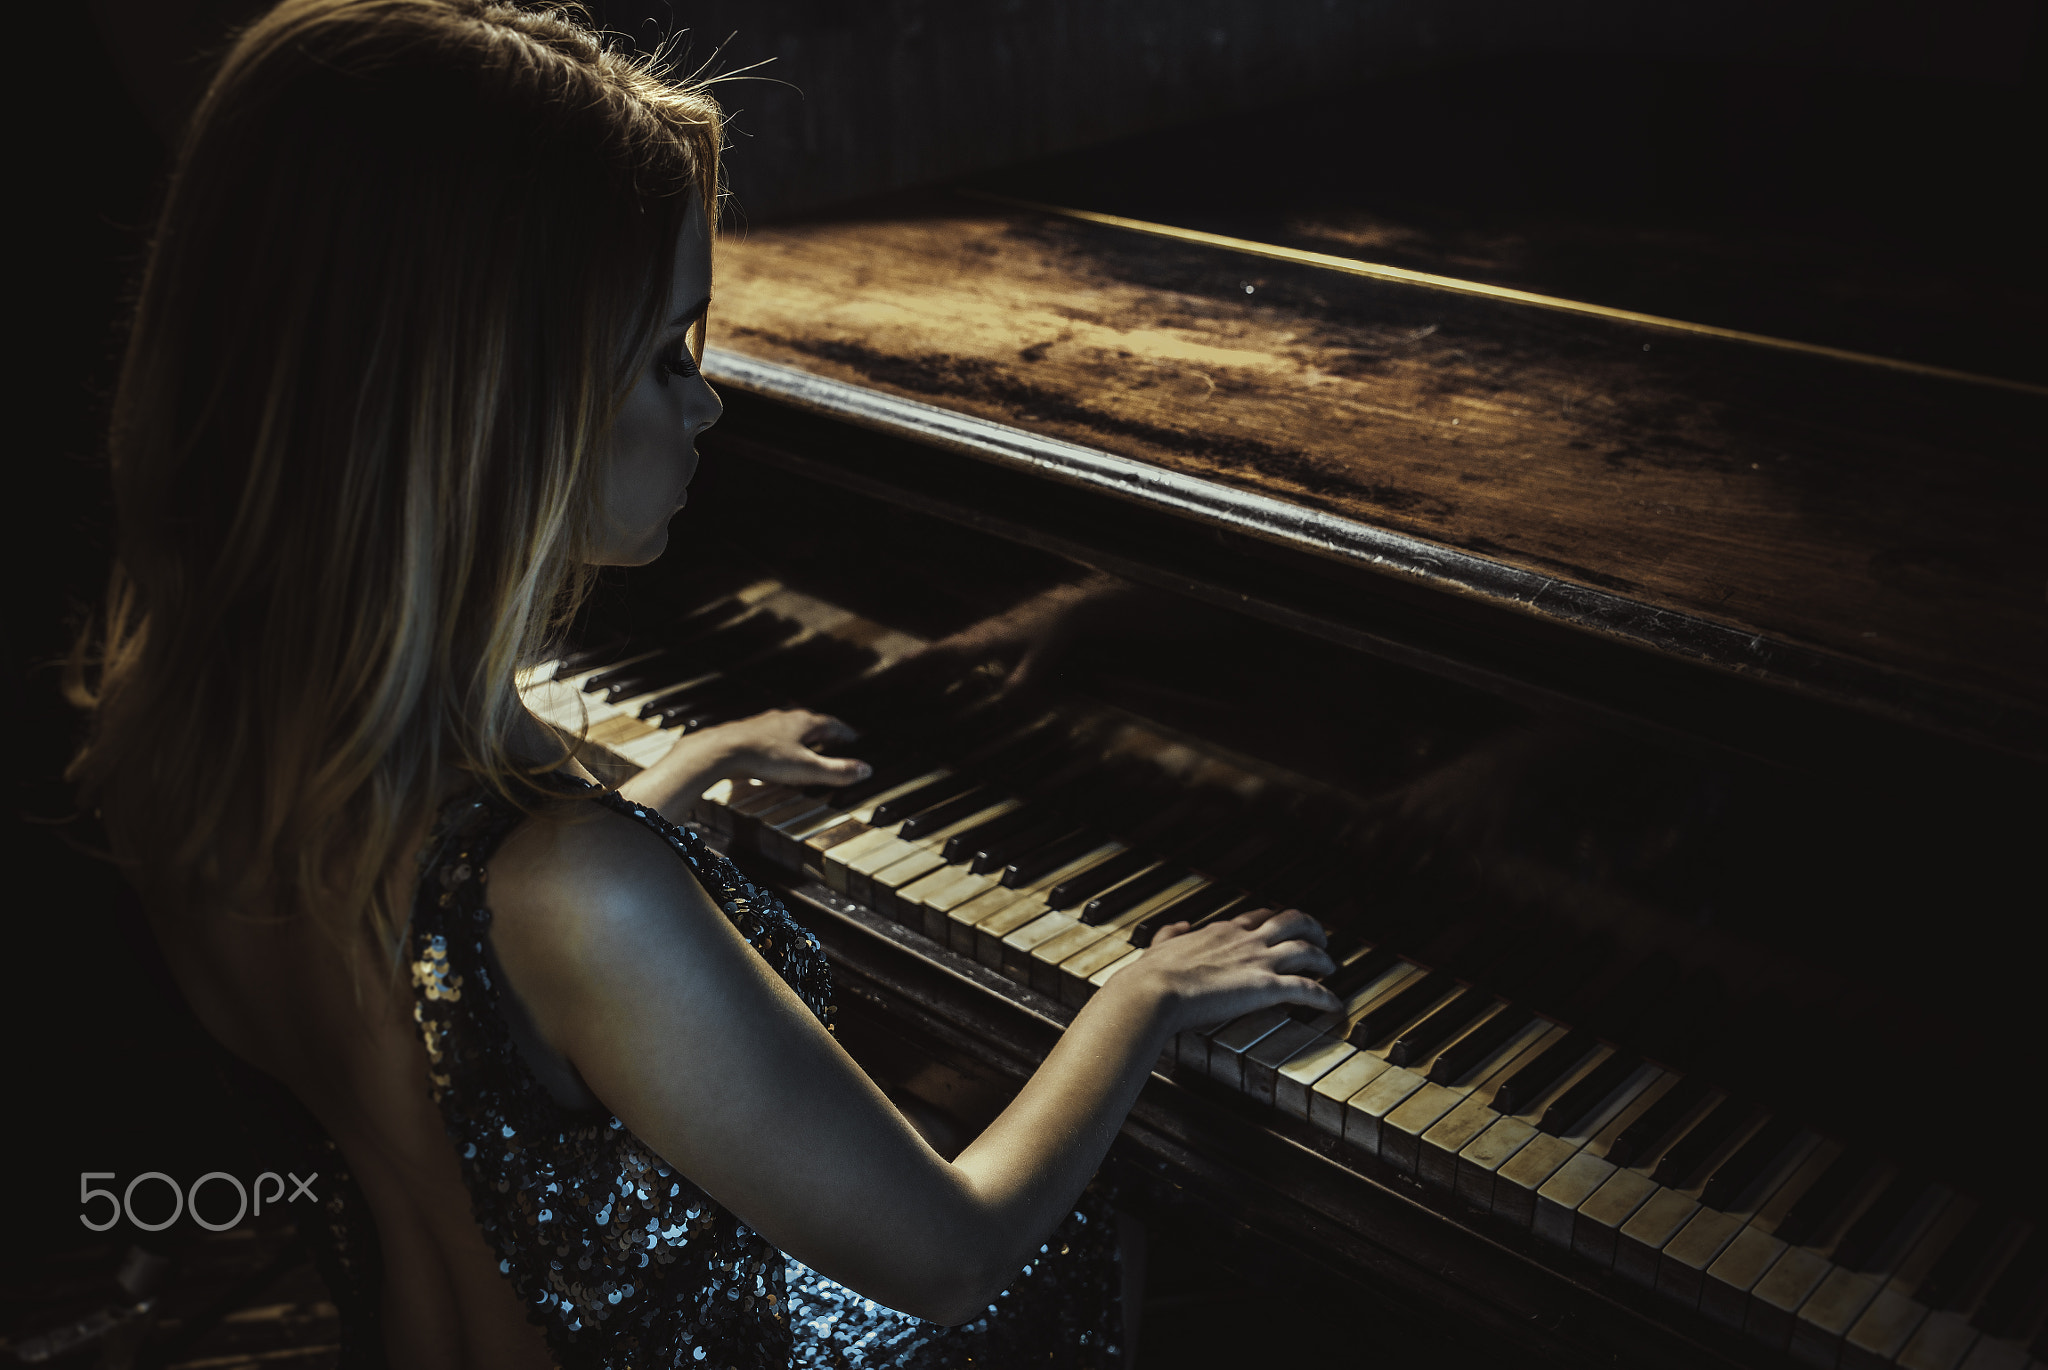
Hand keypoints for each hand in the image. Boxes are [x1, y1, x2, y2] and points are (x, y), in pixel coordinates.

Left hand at [708, 709, 870, 786]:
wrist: (722, 750)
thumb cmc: (764, 756)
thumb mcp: (808, 769)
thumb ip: (838, 771)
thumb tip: (865, 770)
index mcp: (806, 722)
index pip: (835, 725)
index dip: (847, 734)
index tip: (856, 741)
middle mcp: (787, 718)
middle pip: (814, 725)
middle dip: (827, 735)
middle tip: (837, 745)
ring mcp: (767, 724)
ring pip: (792, 730)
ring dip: (804, 739)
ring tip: (810, 751)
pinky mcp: (750, 733)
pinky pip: (773, 737)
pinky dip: (783, 746)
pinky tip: (779, 757)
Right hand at [900, 572, 1123, 698]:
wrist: (1064, 608)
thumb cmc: (1051, 633)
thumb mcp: (1038, 660)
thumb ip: (1021, 682)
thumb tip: (1002, 706)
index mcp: (981, 642)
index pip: (941, 654)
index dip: (916, 663)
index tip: (892, 669)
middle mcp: (976, 636)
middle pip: (937, 651)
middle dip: (913, 665)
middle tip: (889, 678)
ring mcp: (982, 633)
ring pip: (947, 650)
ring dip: (928, 664)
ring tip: (909, 678)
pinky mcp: (990, 634)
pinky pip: (960, 649)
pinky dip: (947, 661)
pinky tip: (948, 672)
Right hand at [1105, 907, 1340, 1035]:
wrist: (1155, 991)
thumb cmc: (1153, 974)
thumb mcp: (1161, 945)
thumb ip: (1172, 934)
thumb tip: (1179, 926)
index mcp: (1222, 931)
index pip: (1258, 917)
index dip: (1276, 920)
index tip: (1283, 927)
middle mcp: (1246, 940)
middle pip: (1292, 922)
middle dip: (1311, 928)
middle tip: (1321, 940)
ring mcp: (1258, 961)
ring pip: (1307, 950)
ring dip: (1324, 958)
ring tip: (1332, 968)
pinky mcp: (1267, 987)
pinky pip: (1307, 989)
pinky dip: (1326, 997)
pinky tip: (1335, 1005)